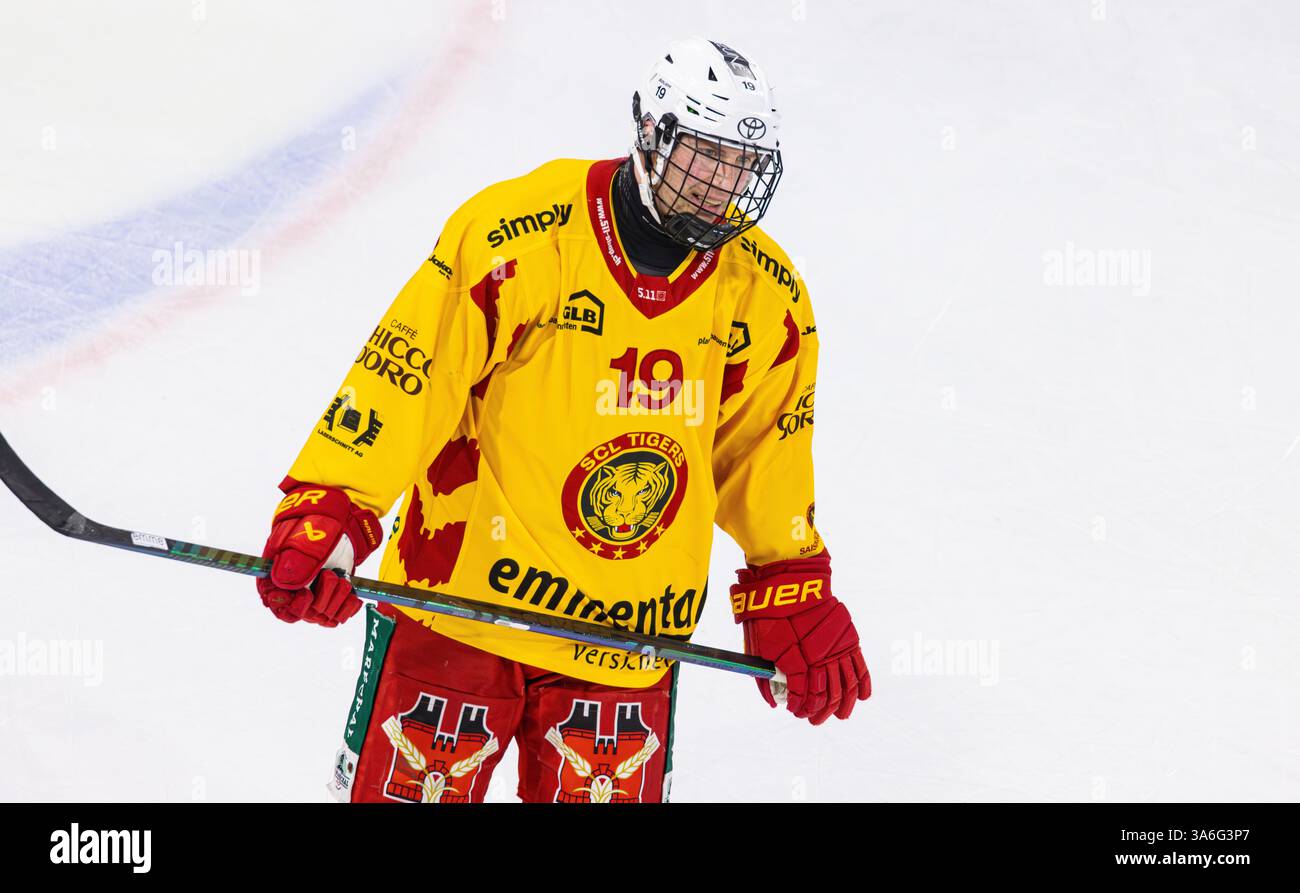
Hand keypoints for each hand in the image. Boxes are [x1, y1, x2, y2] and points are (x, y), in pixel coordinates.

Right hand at [255, 478, 381, 626]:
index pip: (275, 604)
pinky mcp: (331, 595)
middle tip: (330, 576)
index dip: (289, 606)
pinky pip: (337, 615)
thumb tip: (284, 583)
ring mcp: (313, 592)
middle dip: (319, 600)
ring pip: (320, 615)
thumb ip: (297, 560)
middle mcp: (293, 587)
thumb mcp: (307, 538)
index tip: (306, 594)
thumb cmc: (317, 522)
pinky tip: (352, 593)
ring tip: (341, 577)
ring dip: (335, 598)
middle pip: (301, 613)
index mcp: (277, 573)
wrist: (341, 518)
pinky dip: (347, 607)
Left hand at [729, 552, 870, 724]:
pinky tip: (861, 697)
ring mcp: (838, 648)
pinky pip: (859, 667)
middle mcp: (821, 659)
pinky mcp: (848, 638)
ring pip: (846, 686)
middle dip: (820, 712)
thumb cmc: (770, 614)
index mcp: (799, 662)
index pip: (806, 697)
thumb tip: (773, 702)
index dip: (802, 709)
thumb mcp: (759, 647)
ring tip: (840, 715)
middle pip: (827, 696)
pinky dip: (862, 684)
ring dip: (843, 705)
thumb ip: (766, 677)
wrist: (791, 583)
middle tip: (813, 719)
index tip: (796, 712)